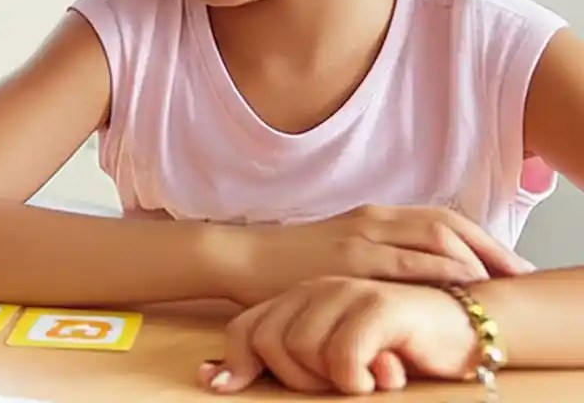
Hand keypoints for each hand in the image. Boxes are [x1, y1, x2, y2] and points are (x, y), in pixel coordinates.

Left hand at [200, 277, 477, 394]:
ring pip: (300, 348)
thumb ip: (284, 358)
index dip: (233, 363)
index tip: (220, 387)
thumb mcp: (331, 350)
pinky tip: (382, 379)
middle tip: (338, 386)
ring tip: (365, 380)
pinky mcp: (378, 305)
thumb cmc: (397, 342)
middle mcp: (317, 290)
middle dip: (295, 379)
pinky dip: (356, 378)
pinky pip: (342, 355)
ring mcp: (347, 293)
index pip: (245, 329)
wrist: (465, 322)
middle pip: (268, 344)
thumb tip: (212, 380)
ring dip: (329, 380)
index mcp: (301, 297)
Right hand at [224, 204, 532, 304]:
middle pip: (450, 225)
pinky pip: (409, 263)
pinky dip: (443, 273)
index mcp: (373, 214)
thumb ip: (376, 251)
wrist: (242, 257)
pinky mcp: (351, 259)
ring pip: (438, 240)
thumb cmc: (288, 260)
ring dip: (475, 262)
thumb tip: (413, 273)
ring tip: (497, 287)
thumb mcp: (339, 246)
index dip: (483, 237)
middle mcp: (374, 219)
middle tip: (519, 274)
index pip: (443, 218)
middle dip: (491, 249)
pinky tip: (461, 287)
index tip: (508, 261)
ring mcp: (363, 237)